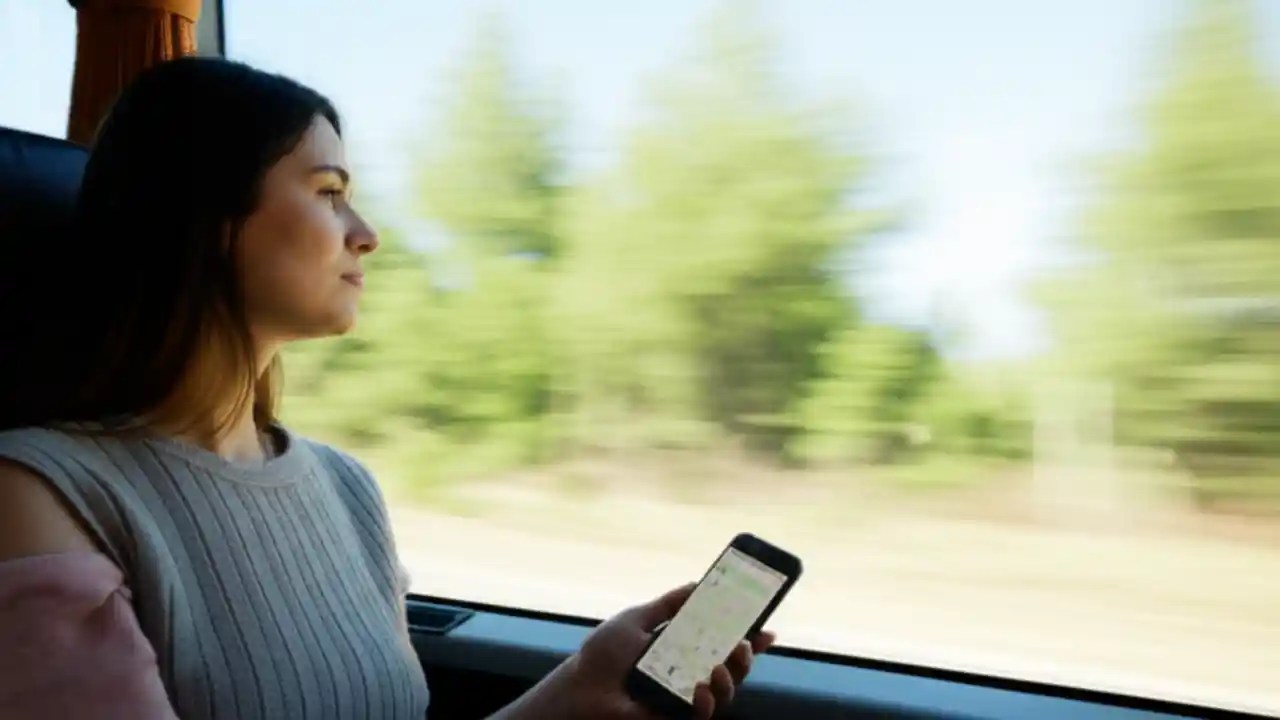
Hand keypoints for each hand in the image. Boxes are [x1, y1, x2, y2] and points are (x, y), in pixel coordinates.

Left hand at [561, 583, 776, 719]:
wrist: (580, 688)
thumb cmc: (602, 655)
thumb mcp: (638, 619)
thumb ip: (669, 604)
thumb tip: (698, 584)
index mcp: (681, 650)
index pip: (721, 643)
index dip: (747, 638)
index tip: (766, 628)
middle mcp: (688, 674)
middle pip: (732, 668)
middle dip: (746, 656)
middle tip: (745, 643)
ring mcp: (683, 698)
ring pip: (725, 692)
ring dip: (731, 678)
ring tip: (719, 667)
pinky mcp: (676, 717)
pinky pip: (703, 713)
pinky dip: (706, 701)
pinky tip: (698, 689)